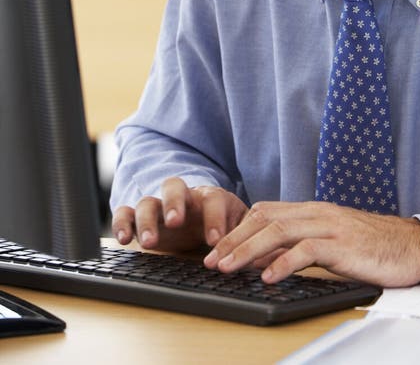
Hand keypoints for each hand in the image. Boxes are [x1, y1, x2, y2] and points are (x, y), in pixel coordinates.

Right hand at [112, 177, 247, 252]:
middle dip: (174, 203)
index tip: (215, 240)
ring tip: (148, 241)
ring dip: (146, 219)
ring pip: (148, 201)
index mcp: (211, 197)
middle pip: (175, 186)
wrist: (202, 223)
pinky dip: (122, 222)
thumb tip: (278, 253)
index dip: (214, 217)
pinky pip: (125, 213)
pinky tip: (123, 239)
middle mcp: (183, 198)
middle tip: (176, 222)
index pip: (213, 198)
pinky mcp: (140, 220)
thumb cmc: (225, 227)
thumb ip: (253, 238)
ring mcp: (159, 207)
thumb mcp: (240, 230)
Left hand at [203, 201, 419, 286]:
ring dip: (248, 250)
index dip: (237, 229)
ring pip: (279, 231)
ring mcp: (330, 226)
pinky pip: (307, 250)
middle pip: (265, 219)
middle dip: (233, 239)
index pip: (265, 212)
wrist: (412, 245)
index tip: (216, 249)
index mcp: (312, 210)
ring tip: (228, 267)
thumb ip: (301, 244)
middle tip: (211, 260)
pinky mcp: (343, 244)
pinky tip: (268, 276)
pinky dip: (283, 263)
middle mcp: (317, 213)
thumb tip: (266, 259)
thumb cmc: (372, 247)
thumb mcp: (331, 242)